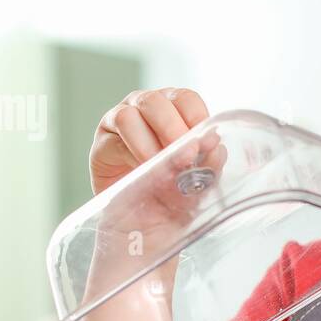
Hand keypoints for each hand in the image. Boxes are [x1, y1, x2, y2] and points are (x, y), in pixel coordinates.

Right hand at [90, 87, 210, 194]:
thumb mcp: (194, 180)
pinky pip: (114, 137)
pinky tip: (143, 168)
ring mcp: (121, 119)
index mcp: (175, 109)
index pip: (187, 99)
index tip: (204, 144)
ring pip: (131, 114)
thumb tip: (217, 150)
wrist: (138, 221)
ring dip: (150, 142)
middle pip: (157, 100)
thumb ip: (207, 165)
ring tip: (161, 166)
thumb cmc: (170, 192)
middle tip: (183, 156)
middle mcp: (147, 107)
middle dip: (173, 129)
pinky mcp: (103, 140)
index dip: (196, 118)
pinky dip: (132, 151)